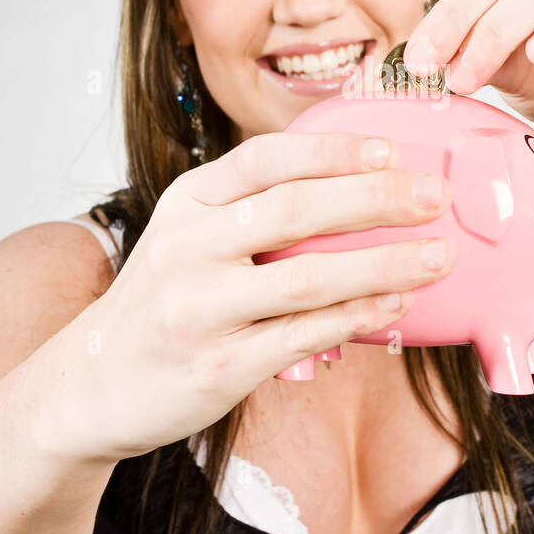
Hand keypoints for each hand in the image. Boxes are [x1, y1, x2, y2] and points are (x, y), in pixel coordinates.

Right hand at [56, 133, 454, 463]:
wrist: (95, 385)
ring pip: (308, 277)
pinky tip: (397, 305)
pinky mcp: (219, 365)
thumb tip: (357, 187)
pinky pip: (303, 334)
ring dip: (383, 264)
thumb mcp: (189, 237)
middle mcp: (188, 247)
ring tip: (437, 256)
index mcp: (187, 203)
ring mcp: (201, 308)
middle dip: (376, 198)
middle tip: (434, 196)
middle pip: (296, 209)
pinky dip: (357, 317)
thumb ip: (252, 210)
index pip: (265, 158)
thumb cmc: (165, 302)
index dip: (332, 150)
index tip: (389, 148)